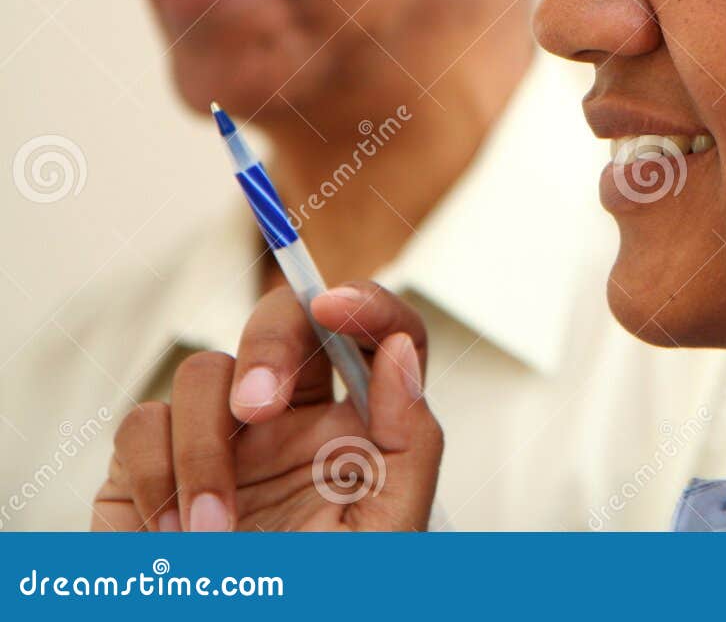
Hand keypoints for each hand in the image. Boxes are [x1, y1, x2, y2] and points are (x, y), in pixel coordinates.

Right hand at [92, 282, 441, 530]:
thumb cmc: (323, 599)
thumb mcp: (389, 533)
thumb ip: (411, 440)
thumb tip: (399, 351)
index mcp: (359, 426)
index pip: (375, 335)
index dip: (366, 304)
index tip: (339, 306)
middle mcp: (291, 418)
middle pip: (286, 321)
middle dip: (270, 341)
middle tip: (258, 406)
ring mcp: (220, 435)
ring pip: (204, 372)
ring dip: (204, 454)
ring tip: (215, 538)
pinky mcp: (151, 462)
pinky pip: (143, 425)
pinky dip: (157, 479)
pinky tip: (176, 541)